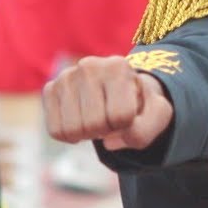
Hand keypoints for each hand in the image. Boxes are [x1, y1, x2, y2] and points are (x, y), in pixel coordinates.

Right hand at [44, 56, 174, 150]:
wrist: (119, 90)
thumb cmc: (139, 103)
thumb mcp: (157, 114)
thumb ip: (144, 131)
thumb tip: (109, 142)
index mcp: (119, 67)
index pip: (121, 116)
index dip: (127, 126)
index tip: (129, 114)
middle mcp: (89, 66)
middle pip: (94, 125)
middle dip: (106, 130)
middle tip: (111, 118)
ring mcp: (66, 76)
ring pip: (73, 130)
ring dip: (88, 134)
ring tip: (97, 118)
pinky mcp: (51, 89)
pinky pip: (56, 131)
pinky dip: (71, 136)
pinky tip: (81, 122)